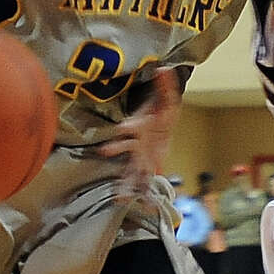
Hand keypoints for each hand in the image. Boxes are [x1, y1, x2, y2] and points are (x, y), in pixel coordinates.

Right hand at [95, 68, 181, 201]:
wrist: (163, 122)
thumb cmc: (162, 111)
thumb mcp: (168, 99)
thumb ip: (165, 85)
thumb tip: (165, 68)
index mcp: (141, 126)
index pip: (132, 127)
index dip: (128, 128)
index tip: (124, 129)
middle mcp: (137, 143)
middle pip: (126, 148)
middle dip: (117, 150)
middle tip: (105, 153)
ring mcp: (141, 155)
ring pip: (130, 169)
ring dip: (125, 182)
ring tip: (120, 196)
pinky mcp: (147, 164)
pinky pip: (142, 180)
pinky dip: (139, 192)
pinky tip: (133, 204)